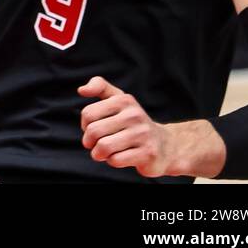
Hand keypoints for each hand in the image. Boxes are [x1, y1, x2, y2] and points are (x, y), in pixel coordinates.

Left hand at [78, 76, 225, 176]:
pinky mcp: (148, 153)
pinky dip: (112, 161)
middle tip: (94, 145)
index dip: (85, 126)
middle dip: (89, 142)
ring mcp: (143, 134)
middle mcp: (134, 115)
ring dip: (98, 153)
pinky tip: (119, 158)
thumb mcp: (119, 99)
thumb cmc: (134, 123)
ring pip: (104, 147)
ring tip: (103, 153)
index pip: (88, 114)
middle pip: (94, 131)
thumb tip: (81, 90)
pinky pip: (116, 160)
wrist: (166, 146)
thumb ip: (99, 87)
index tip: (91, 129)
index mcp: (123, 100)